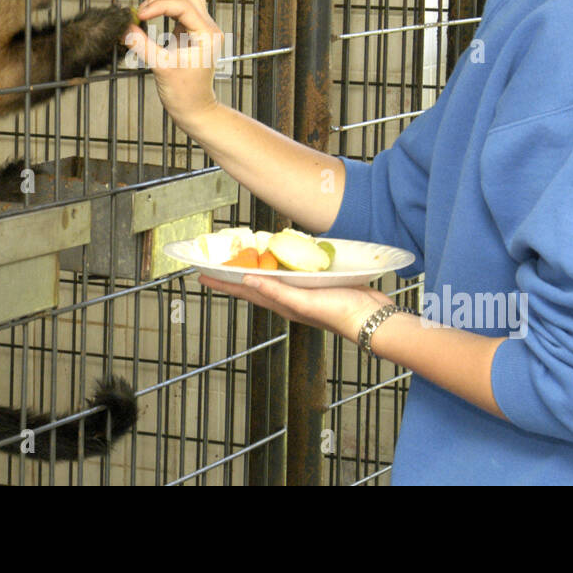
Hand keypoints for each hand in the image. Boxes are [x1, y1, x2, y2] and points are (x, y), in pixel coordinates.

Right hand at [123, 0, 224, 128]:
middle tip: (143, 11)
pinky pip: (182, 8)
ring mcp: (202, 27)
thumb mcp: (160, 68)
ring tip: (147, 11)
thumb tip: (124, 28)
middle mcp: (209, 27)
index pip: (183, 5)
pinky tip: (152, 17)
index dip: (158, 5)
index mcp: (207, 34)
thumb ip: (142, 45)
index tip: (140, 15)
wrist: (195, 108)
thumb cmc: (184, 93)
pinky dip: (166, 7)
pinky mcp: (193, 30)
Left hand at [198, 274, 392, 343]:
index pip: (244, 291)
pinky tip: (284, 255)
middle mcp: (288, 298)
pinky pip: (291, 271)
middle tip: (217, 262)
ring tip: (243, 256)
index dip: (223, 283)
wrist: (371, 318)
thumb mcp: (304, 301)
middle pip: (254, 283)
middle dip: (234, 275)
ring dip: (256, 267)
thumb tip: (246, 281)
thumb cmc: (339, 312)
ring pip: (272, 277)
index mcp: (281, 303)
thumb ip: (276, 292)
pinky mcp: (317, 284)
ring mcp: (302, 291)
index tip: (202, 275)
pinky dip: (282, 263)